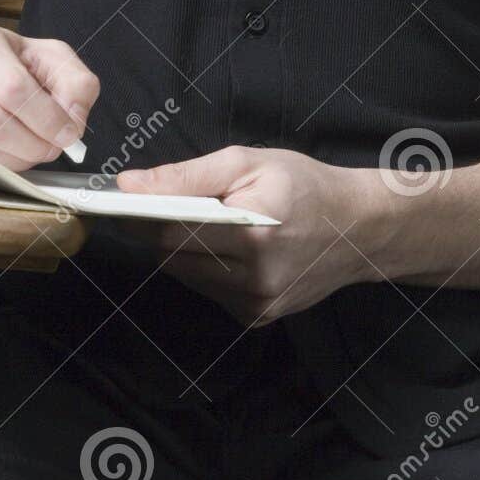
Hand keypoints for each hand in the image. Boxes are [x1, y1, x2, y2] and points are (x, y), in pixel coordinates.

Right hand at [0, 20, 99, 171]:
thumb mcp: (43, 57)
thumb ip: (73, 81)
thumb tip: (75, 119)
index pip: (14, 87)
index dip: (47, 118)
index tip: (69, 134)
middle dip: (32, 144)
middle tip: (51, 148)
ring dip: (14, 160)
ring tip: (30, 152)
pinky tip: (5, 156)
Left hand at [114, 145, 378, 326]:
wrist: (358, 228)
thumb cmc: (304, 185)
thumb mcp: (248, 162)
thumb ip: (186, 175)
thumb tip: (130, 185)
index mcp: (252, 232)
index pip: (171, 231)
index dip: (142, 216)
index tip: (122, 201)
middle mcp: (254, 277)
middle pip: (173, 258)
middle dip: (162, 231)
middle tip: (168, 204)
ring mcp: (256, 304)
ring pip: (187, 278)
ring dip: (183, 251)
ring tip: (208, 223)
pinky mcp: (258, 318)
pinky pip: (209, 292)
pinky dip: (205, 270)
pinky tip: (228, 249)